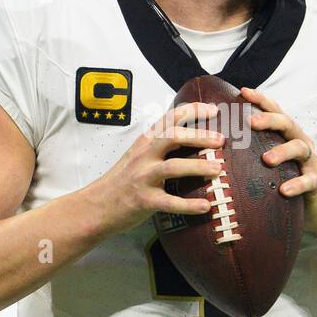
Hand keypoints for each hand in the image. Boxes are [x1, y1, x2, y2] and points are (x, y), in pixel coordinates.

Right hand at [90, 101, 227, 233]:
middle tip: (221, 141)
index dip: (193, 111)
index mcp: (145, 142)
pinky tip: (206, 206)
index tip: (214, 110)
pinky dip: (189, 205)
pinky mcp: (143, 201)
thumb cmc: (122, 181)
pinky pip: (169, 202)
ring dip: (198, 167)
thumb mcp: (138, 156)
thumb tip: (194, 141)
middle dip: (199, 136)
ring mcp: (143, 177)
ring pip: (173, 167)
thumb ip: (160, 147)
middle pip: (173, 137)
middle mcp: (144, 156)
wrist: (95, 206)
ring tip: (219, 170)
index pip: (170, 118)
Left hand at [239, 86, 316, 234]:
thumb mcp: (269, 162)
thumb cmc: (285, 179)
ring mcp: (311, 161)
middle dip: (270, 120)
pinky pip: (309, 181)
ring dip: (282, 151)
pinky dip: (297, 184)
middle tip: (251, 122)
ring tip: (266, 159)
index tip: (243, 92)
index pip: (275, 111)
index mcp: (286, 135)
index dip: (261, 100)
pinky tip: (284, 190)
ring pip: (300, 148)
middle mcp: (300, 142)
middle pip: (288, 124)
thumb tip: (214, 142)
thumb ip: (251, 150)